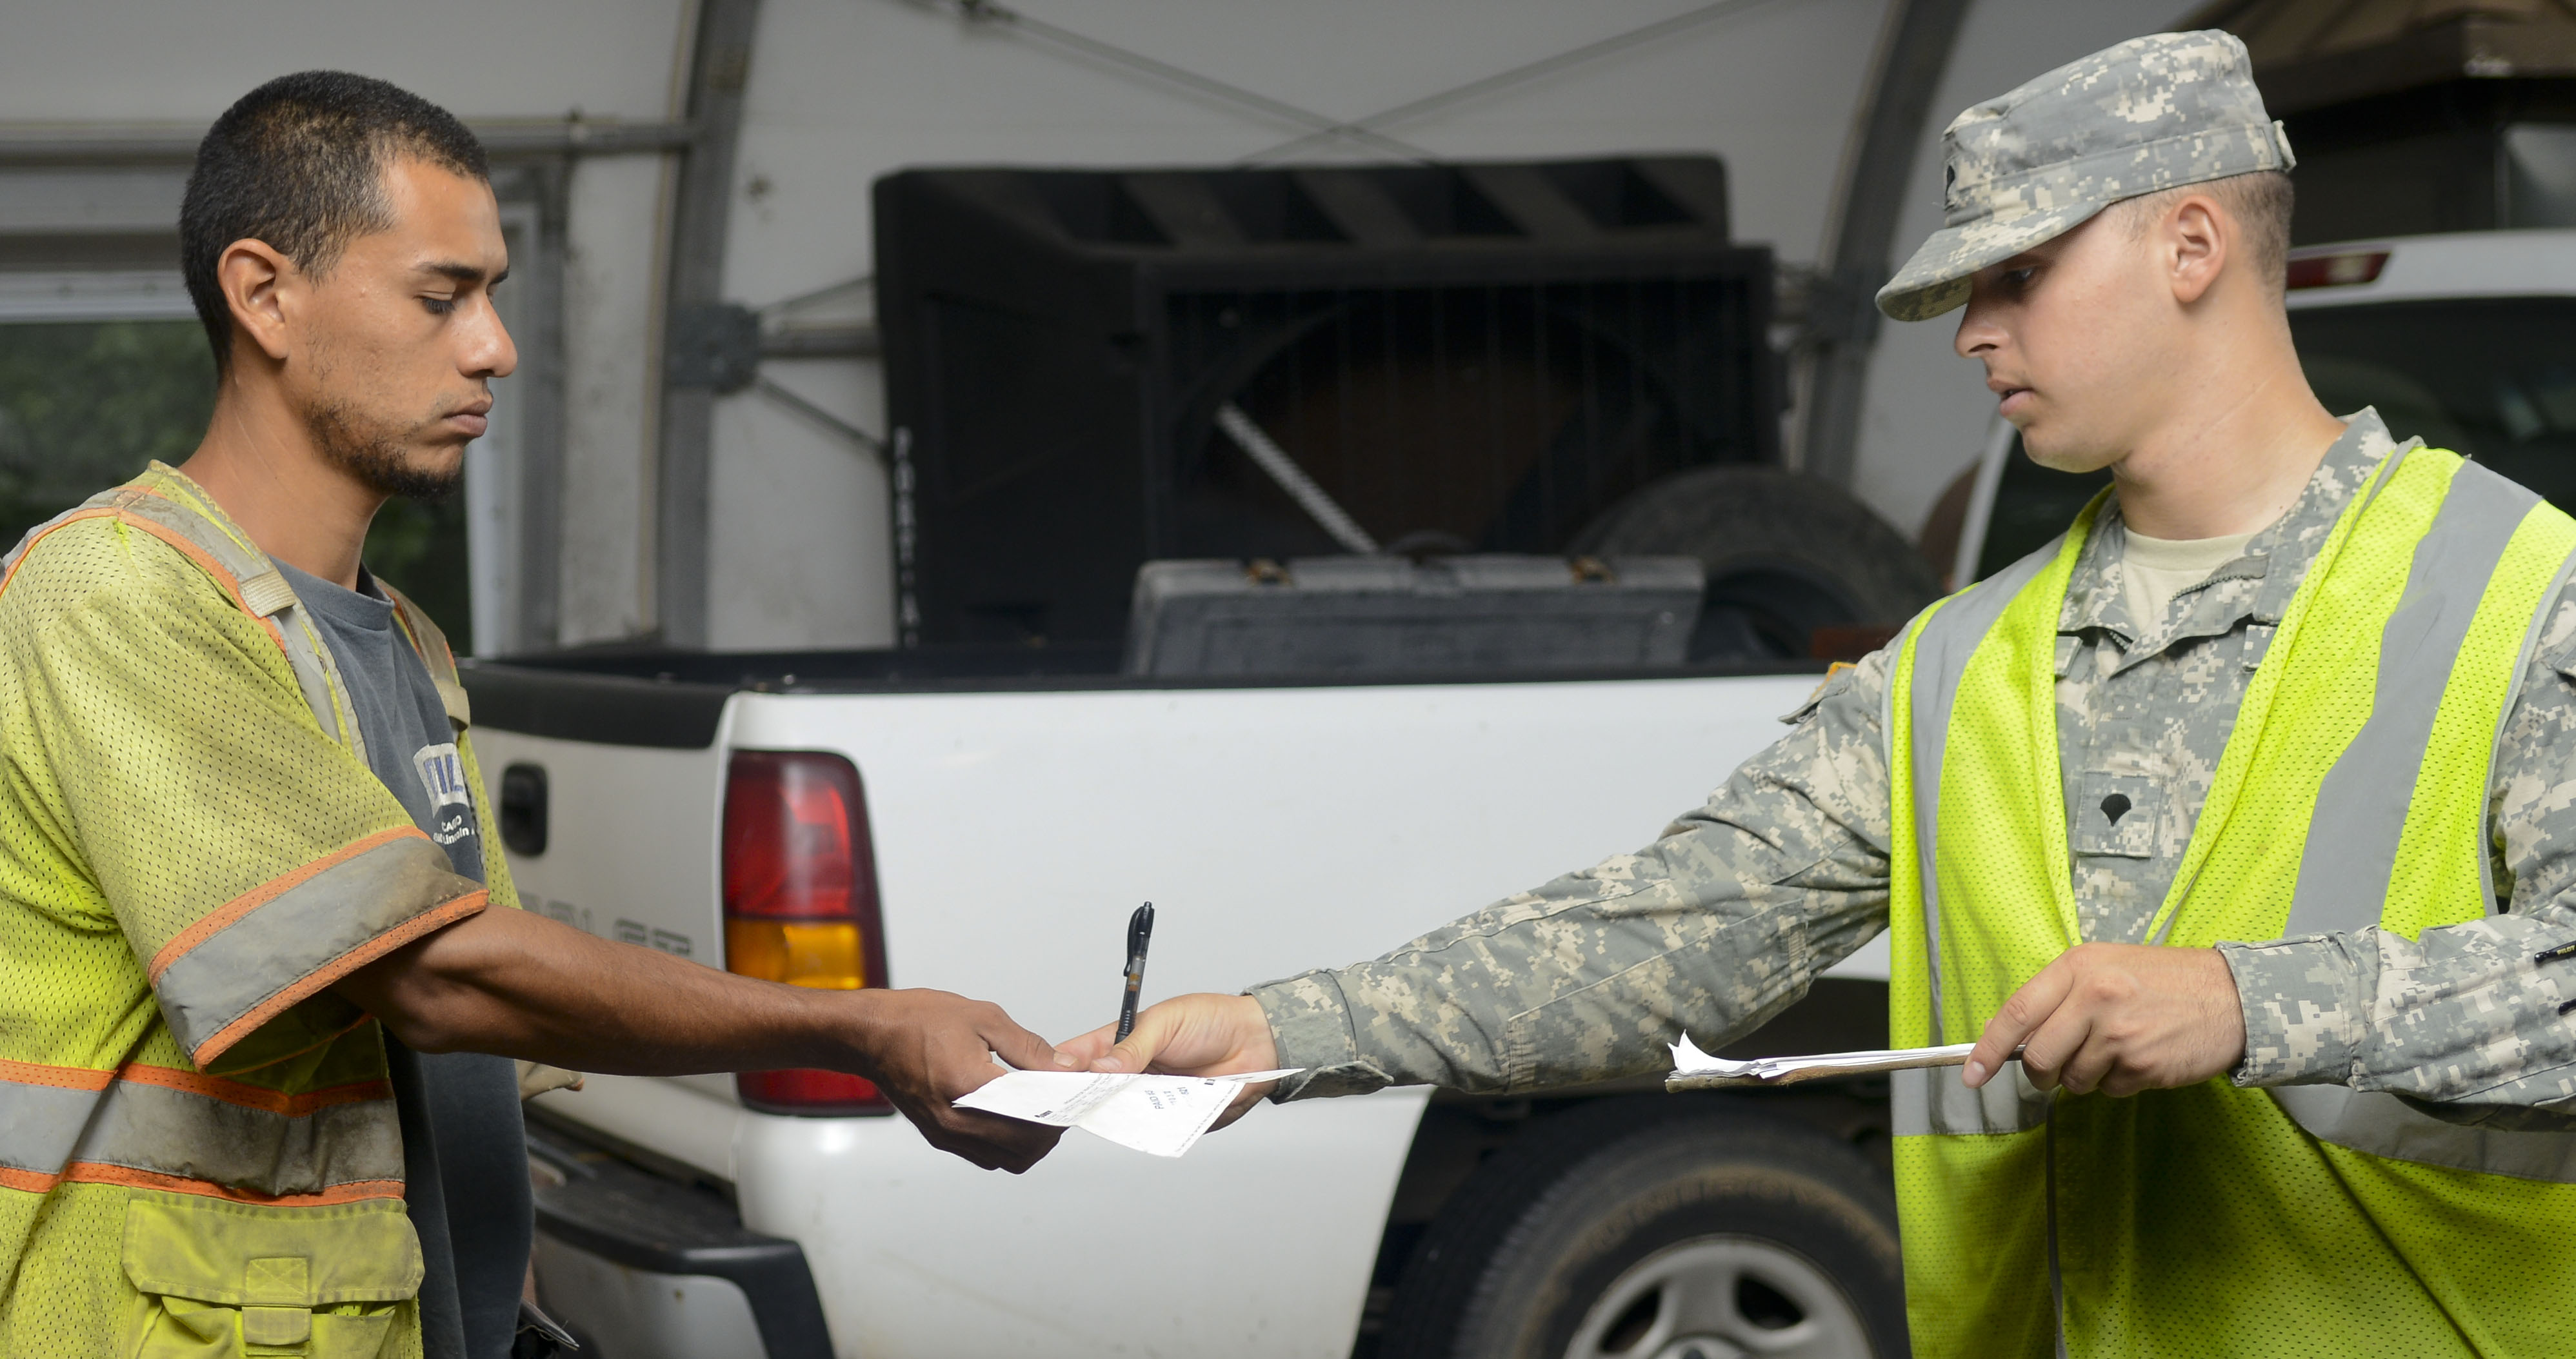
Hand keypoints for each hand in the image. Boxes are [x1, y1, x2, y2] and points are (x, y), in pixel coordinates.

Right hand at [840, 989, 1070, 1172]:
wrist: (871, 1036)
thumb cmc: (918, 1020)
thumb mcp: (983, 1018)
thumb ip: (1028, 1048)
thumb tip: (1064, 1068)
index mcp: (970, 1086)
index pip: (1034, 1115)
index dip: (1063, 1107)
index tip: (1076, 1092)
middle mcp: (957, 1120)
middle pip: (1027, 1147)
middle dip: (1053, 1127)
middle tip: (1061, 1101)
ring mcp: (948, 1134)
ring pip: (1009, 1160)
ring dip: (1032, 1141)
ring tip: (1038, 1109)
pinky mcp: (941, 1138)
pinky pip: (987, 1156)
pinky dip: (1009, 1144)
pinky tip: (1013, 1115)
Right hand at [1056, 993, 1279, 1131]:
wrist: (1259, 1042)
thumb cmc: (1212, 1020)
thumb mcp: (1167, 1022)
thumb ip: (1133, 1045)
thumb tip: (1101, 1067)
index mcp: (1122, 1041)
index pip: (1081, 1056)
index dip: (1061, 1068)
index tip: (1045, 1080)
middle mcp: (1132, 1072)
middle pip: (1095, 1091)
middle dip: (1081, 1098)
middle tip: (1069, 1104)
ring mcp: (1152, 1096)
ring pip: (1120, 1113)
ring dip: (1113, 1114)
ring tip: (1102, 1114)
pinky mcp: (1174, 1115)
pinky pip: (1154, 1127)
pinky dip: (1147, 1127)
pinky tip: (1139, 1124)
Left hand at [1963, 943, 2245, 1096]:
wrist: (2232, 997)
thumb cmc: (2164, 981)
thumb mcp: (2105, 967)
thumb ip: (2056, 996)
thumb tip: (2004, 1031)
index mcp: (2078, 967)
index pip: (2017, 1013)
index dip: (1986, 1049)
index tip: (1971, 1074)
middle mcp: (2094, 997)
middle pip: (2037, 1057)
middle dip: (2041, 1072)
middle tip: (2057, 1068)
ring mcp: (2118, 1034)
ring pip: (2071, 1079)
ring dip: (2086, 1075)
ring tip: (2117, 1048)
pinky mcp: (2142, 1065)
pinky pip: (2108, 1090)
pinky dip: (2118, 1082)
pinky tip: (2140, 1057)